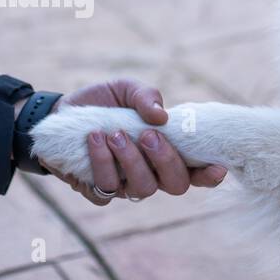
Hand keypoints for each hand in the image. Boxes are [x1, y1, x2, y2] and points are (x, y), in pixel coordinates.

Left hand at [39, 78, 226, 205]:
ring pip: (143, 189)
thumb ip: (147, 97)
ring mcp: (125, 186)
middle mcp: (151, 173)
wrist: (63, 112)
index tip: (216, 167)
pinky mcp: (96, 190)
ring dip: (130, 160)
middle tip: (147, 135)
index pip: (196, 171)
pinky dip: (102, 163)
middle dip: (165, 160)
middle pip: (176, 185)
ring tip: (114, 134)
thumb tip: (162, 117)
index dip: (209, 174)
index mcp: (167, 151)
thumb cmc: (104, 102)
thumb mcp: (127, 89)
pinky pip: (106, 189)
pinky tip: (93, 139)